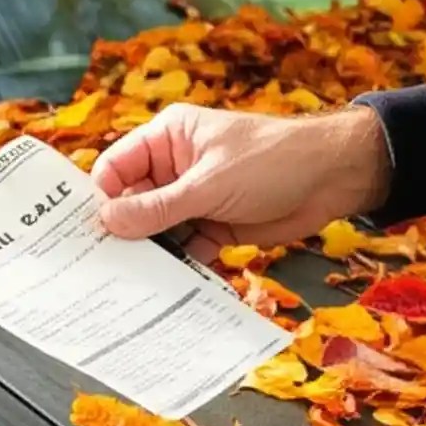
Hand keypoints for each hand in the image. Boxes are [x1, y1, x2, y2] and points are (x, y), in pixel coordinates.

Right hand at [90, 103, 391, 260]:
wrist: (335, 178)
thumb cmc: (272, 160)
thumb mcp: (208, 185)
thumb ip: (157, 208)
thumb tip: (107, 221)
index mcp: (166, 139)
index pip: (116, 168)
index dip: (102, 198)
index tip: (91, 232)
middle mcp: (173, 168)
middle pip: (132, 203)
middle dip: (123, 231)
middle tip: (105, 265)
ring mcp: (192, 199)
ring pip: (155, 230)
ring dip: (150, 252)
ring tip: (133, 281)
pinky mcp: (211, 226)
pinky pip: (183, 248)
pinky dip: (178, 265)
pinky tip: (168, 286)